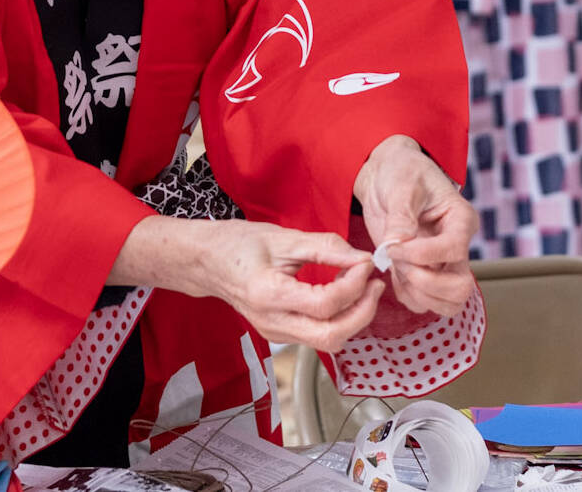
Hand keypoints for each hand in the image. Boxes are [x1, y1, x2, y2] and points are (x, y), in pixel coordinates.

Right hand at [113, 217, 382, 352]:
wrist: (206, 262)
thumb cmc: (239, 243)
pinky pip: (318, 337)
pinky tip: (343, 296)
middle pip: (331, 336)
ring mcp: (275, 334)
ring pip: (327, 343)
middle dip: (363, 313)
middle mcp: (272, 322)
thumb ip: (324, 247)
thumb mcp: (282, 237)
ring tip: (364, 289)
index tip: (365, 262)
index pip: (325, 303)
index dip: (354, 284)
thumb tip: (361, 258)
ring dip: (354, 319)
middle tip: (376, 285)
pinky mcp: (280, 334)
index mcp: (269, 295)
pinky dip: (339, 320)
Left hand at [354, 135, 477, 315]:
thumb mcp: (401, 185)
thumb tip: (396, 247)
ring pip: (448, 302)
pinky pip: (425, 302)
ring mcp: (443, 264)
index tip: (392, 246)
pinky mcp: (426, 273)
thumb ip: (401, 217)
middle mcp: (457, 246)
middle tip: (398, 263)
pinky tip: (393, 274)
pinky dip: (408, 296)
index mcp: (461, 220)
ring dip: (417, 293)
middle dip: (425, 282)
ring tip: (395, 268)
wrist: (387, 177)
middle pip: (460, 286)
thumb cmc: (400, 173)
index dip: (421, 254)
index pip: (453, 249)